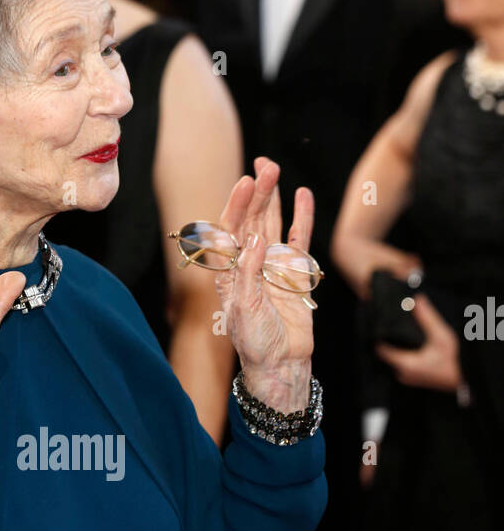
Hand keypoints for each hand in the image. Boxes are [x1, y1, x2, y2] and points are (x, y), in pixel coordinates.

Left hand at [215, 157, 314, 411]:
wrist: (281, 363)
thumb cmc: (254, 341)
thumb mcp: (244, 308)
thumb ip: (248, 273)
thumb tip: (255, 239)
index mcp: (228, 271)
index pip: (229, 231)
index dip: (235, 206)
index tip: (244, 183)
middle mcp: (248, 262)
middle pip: (251, 220)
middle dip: (256, 193)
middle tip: (265, 166)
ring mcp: (272, 264)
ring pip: (272, 223)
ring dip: (272, 197)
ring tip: (274, 169)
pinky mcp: (295, 271)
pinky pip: (299, 238)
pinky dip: (301, 217)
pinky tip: (302, 194)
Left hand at [375, 293, 462, 391]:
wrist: (465, 380)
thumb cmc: (455, 362)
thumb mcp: (441, 336)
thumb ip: (427, 318)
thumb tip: (417, 300)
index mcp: (405, 364)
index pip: (380, 349)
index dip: (378, 335)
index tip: (378, 323)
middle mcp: (403, 373)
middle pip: (386, 354)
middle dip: (387, 339)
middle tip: (388, 324)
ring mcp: (408, 378)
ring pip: (394, 360)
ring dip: (395, 347)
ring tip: (397, 332)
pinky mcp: (414, 378)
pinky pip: (402, 365)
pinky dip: (403, 355)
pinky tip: (408, 344)